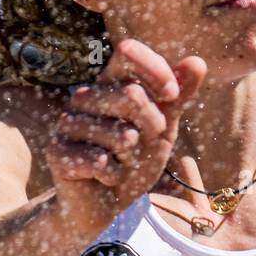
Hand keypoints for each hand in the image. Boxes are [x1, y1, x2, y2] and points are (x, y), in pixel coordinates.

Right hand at [46, 37, 207, 229]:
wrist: (105, 205)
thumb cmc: (133, 161)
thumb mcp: (162, 128)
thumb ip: (177, 97)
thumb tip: (198, 61)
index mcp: (109, 83)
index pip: (128, 51)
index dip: (156, 70)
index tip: (171, 96)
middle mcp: (84, 97)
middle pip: (132, 96)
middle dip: (152, 128)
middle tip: (142, 147)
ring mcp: (67, 123)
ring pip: (121, 136)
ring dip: (133, 159)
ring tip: (121, 164)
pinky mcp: (57, 152)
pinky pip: (102, 162)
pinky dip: (115, 177)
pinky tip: (106, 178)